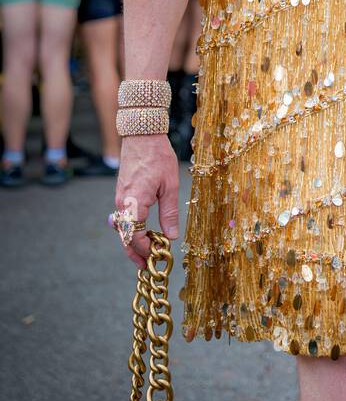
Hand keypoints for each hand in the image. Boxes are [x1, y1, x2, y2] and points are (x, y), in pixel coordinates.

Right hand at [114, 134, 179, 267]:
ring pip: (123, 228)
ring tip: (146, 253)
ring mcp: (119, 198)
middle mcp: (122, 203)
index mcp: (134, 202)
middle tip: (146, 266)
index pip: (135, 236)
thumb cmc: (158, 157)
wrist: (141, 134)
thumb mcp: (170, 185)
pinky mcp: (121, 193)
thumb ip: (170, 213)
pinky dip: (132, 229)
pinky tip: (144, 233)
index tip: (158, 256)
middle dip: (135, 252)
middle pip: (125, 236)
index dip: (146, 249)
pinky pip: (124, 217)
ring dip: (133, 241)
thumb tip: (172, 237)